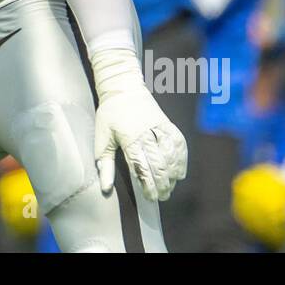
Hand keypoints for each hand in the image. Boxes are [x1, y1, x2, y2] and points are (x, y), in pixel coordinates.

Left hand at [94, 86, 187, 201]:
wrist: (123, 86)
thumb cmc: (110, 114)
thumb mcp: (102, 138)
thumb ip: (105, 164)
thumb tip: (106, 187)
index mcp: (128, 139)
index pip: (141, 167)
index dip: (148, 185)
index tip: (150, 197)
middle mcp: (146, 134)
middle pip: (159, 164)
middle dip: (162, 184)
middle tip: (161, 196)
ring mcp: (159, 127)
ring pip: (171, 155)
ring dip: (173, 174)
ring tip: (170, 186)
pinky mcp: (168, 122)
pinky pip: (179, 142)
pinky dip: (182, 158)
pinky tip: (180, 170)